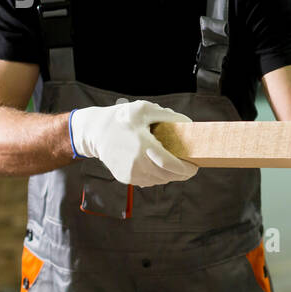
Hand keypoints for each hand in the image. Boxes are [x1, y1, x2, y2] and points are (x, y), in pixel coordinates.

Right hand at [70, 100, 199, 186]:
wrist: (95, 132)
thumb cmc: (121, 118)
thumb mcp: (144, 109)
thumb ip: (168, 116)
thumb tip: (188, 123)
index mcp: (143, 145)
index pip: (170, 164)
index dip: (185, 168)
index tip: (195, 167)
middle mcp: (136, 163)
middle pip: (167, 176)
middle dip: (182, 174)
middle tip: (190, 168)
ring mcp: (130, 173)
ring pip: (158, 180)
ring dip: (170, 176)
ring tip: (175, 166)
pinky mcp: (125, 178)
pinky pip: (147, 181)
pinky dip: (157, 176)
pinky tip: (159, 167)